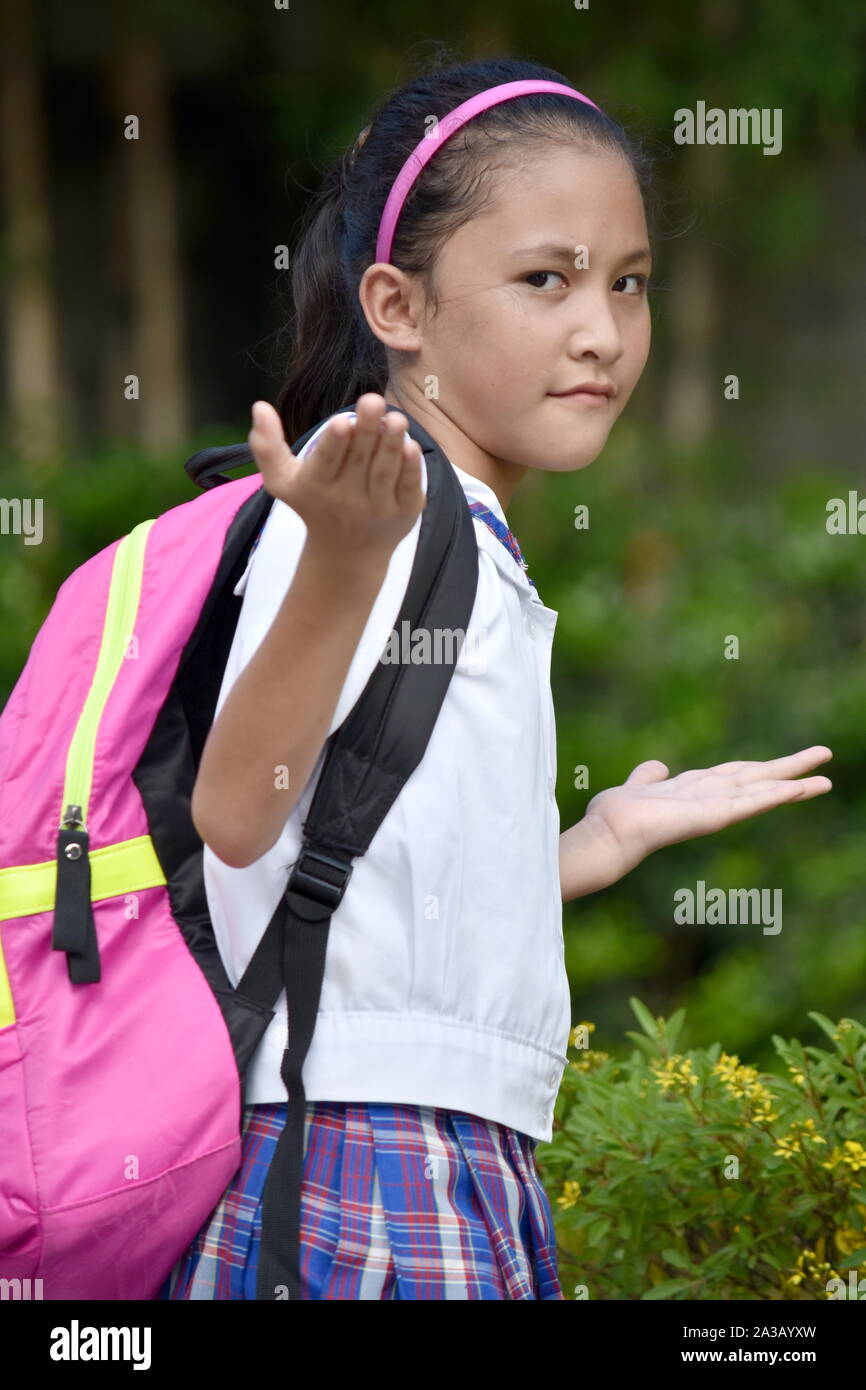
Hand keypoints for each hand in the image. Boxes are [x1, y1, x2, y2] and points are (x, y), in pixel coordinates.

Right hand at [248, 393, 425, 560]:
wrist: (348, 553)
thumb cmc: (314, 505)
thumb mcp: (282, 481)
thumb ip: (266, 446)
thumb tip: (259, 406)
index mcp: (316, 486)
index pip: (325, 462)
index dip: (334, 443)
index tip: (341, 421)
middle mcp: (347, 499)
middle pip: (358, 460)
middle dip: (366, 430)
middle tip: (373, 401)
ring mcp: (377, 507)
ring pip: (385, 472)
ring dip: (391, 445)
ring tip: (396, 418)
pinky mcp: (404, 512)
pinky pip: (407, 488)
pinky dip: (410, 469)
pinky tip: (412, 446)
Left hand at [584, 745, 832, 874]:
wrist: (608, 834)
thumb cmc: (615, 815)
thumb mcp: (636, 785)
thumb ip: (649, 776)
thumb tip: (657, 766)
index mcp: (694, 790)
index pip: (736, 775)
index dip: (762, 768)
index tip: (788, 765)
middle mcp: (709, 799)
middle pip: (757, 778)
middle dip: (790, 768)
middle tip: (824, 756)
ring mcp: (714, 808)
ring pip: (761, 790)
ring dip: (793, 782)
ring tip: (826, 778)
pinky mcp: (713, 816)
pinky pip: (749, 803)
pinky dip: (774, 795)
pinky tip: (798, 788)